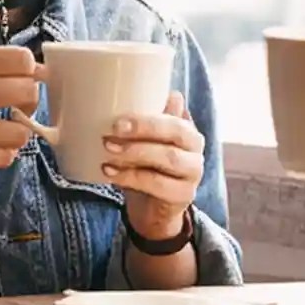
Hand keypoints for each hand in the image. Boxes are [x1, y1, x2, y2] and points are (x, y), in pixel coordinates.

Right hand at [0, 46, 39, 201]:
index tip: (23, 84)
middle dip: (29, 104)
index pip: (23, 58)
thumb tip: (43, 72)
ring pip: (22, 130)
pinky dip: (2, 156)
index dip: (32, 74)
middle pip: (29, 91)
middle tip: (15, 111)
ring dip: (16, 136)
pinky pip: (6, 156)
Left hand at [103, 92, 203, 238]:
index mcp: (189, 133)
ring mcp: (193, 175)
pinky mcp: (183, 196)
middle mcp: (196, 152)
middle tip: (109, 136)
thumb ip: (151, 122)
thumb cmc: (148, 169)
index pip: (174, 120)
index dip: (147, 120)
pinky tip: (110, 173)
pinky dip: (131, 178)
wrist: (153, 211)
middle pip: (175, 136)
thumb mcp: (146, 144)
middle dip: (141, 133)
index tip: (118, 122)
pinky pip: (158, 184)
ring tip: (107, 154)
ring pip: (168, 159)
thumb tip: (171, 94)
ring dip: (134, 155)